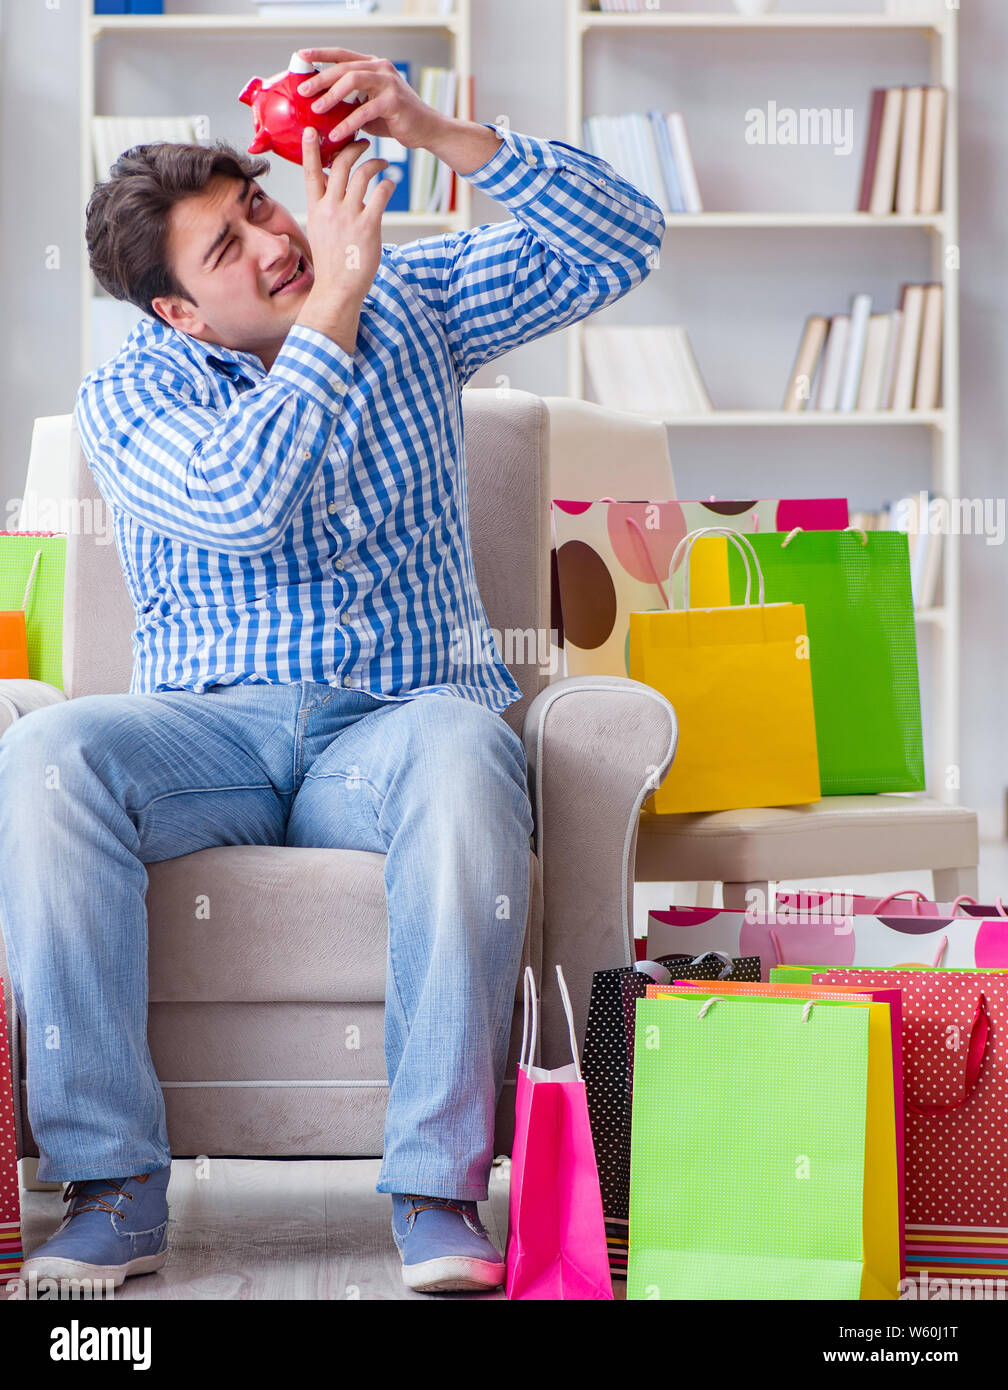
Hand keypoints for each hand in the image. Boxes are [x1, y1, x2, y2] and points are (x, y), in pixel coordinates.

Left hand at [294, 46, 444, 149]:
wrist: (426, 130)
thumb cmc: (395, 119)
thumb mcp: (369, 106)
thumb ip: (350, 102)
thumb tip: (323, 108)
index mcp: (373, 65)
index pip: (342, 54)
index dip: (320, 54)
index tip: (301, 56)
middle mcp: (380, 68)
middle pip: (344, 66)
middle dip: (320, 78)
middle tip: (303, 90)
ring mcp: (389, 82)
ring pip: (353, 80)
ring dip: (332, 95)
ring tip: (317, 109)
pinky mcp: (394, 101)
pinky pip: (365, 110)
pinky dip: (348, 123)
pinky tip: (336, 134)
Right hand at [296, 128, 394, 347]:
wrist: (338, 289)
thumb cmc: (332, 263)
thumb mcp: (319, 232)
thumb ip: (324, 209)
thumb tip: (331, 189)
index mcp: (316, 208)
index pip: (311, 171)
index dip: (311, 148)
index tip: (312, 129)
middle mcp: (330, 208)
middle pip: (341, 164)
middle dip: (353, 147)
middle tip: (364, 143)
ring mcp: (349, 216)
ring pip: (362, 174)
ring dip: (375, 163)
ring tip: (382, 164)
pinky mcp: (368, 225)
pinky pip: (380, 194)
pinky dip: (387, 185)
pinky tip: (390, 184)